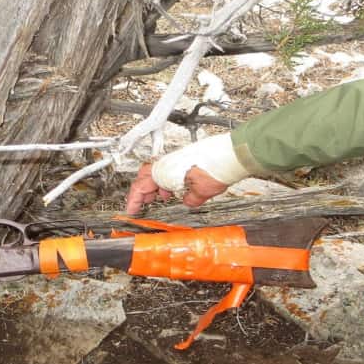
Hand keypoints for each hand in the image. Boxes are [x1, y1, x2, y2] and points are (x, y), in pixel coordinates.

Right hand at [125, 133, 246, 213]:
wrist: (232, 153)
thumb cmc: (217, 168)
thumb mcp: (203, 191)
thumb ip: (191, 199)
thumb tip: (187, 202)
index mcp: (166, 171)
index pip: (142, 185)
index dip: (134, 199)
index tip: (131, 209)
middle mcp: (169, 162)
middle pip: (145, 176)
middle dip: (142, 191)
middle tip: (142, 203)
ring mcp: (177, 159)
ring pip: (157, 172)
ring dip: (155, 186)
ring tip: (161, 198)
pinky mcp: (185, 157)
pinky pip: (168, 169)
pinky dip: (167, 180)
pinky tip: (175, 189)